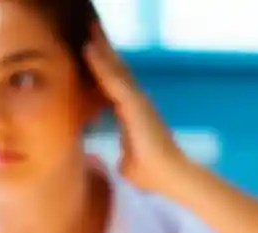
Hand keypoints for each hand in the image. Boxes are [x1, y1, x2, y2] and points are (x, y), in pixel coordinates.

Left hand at [84, 23, 192, 195]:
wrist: (168, 177)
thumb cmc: (150, 174)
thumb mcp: (128, 164)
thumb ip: (122, 156)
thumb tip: (118, 164)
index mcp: (132, 113)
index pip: (113, 86)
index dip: (103, 68)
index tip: (90, 52)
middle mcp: (136, 102)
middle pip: (117, 71)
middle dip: (104, 50)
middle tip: (91, 29)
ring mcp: (137, 101)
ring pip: (116, 70)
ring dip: (102, 49)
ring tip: (89, 30)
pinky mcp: (136, 105)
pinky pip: (114, 80)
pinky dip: (101, 65)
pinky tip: (89, 50)